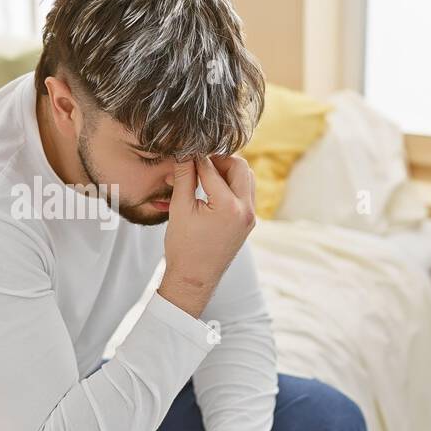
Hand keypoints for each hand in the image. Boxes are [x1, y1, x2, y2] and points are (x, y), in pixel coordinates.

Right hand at [157, 155, 255, 317]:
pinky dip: (231, 185)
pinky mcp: (248, 222)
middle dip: (218, 160)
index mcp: (228, 206)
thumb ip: (184, 177)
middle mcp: (246, 210)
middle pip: (240, 167)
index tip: (185, 151)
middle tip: (198, 161)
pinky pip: (245, 193)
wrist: (194, 279)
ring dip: (227, 171)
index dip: (195, 158)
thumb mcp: (180, 209)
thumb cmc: (184, 248)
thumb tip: (185, 153)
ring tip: (203, 174)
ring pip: (246, 179)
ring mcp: (250, 217)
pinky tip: (211, 188)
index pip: (212, 169)